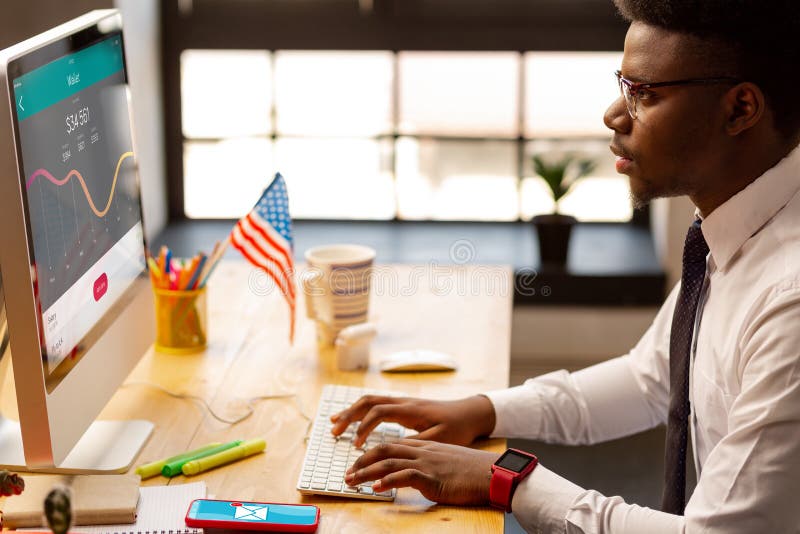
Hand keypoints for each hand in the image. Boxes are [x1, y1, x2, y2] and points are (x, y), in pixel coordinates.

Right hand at [330, 394, 495, 447]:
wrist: (469, 413)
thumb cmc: (457, 428)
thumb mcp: (440, 439)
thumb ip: (417, 443)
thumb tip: (392, 449)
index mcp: (411, 409)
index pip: (379, 411)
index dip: (364, 427)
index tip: (357, 445)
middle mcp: (403, 402)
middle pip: (368, 402)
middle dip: (349, 416)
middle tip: (333, 431)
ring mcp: (402, 402)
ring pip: (370, 401)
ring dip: (351, 412)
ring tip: (334, 424)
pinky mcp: (403, 407)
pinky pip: (376, 404)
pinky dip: (361, 412)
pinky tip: (353, 419)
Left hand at [344, 439, 497, 505]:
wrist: (494, 473)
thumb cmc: (472, 472)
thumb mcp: (446, 463)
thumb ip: (428, 465)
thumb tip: (413, 476)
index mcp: (424, 446)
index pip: (390, 444)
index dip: (370, 454)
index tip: (356, 465)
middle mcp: (422, 451)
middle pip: (384, 449)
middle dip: (361, 461)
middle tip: (347, 474)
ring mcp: (427, 462)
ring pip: (388, 461)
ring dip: (366, 472)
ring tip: (352, 482)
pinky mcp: (433, 476)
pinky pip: (405, 475)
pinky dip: (386, 481)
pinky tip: (375, 488)